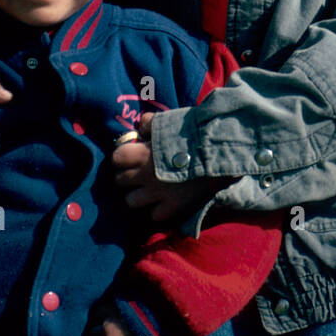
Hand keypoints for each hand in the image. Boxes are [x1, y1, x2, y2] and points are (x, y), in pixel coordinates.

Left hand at [112, 113, 228, 222]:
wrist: (219, 151)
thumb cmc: (193, 132)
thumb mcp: (168, 120)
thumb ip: (149, 123)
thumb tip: (139, 128)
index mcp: (141, 154)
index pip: (116, 158)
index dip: (122, 156)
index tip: (130, 154)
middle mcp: (145, 176)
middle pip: (120, 180)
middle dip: (126, 175)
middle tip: (138, 171)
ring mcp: (158, 194)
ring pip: (131, 201)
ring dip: (137, 195)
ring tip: (147, 189)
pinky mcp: (174, 206)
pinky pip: (155, 215)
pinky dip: (158, 209)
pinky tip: (164, 201)